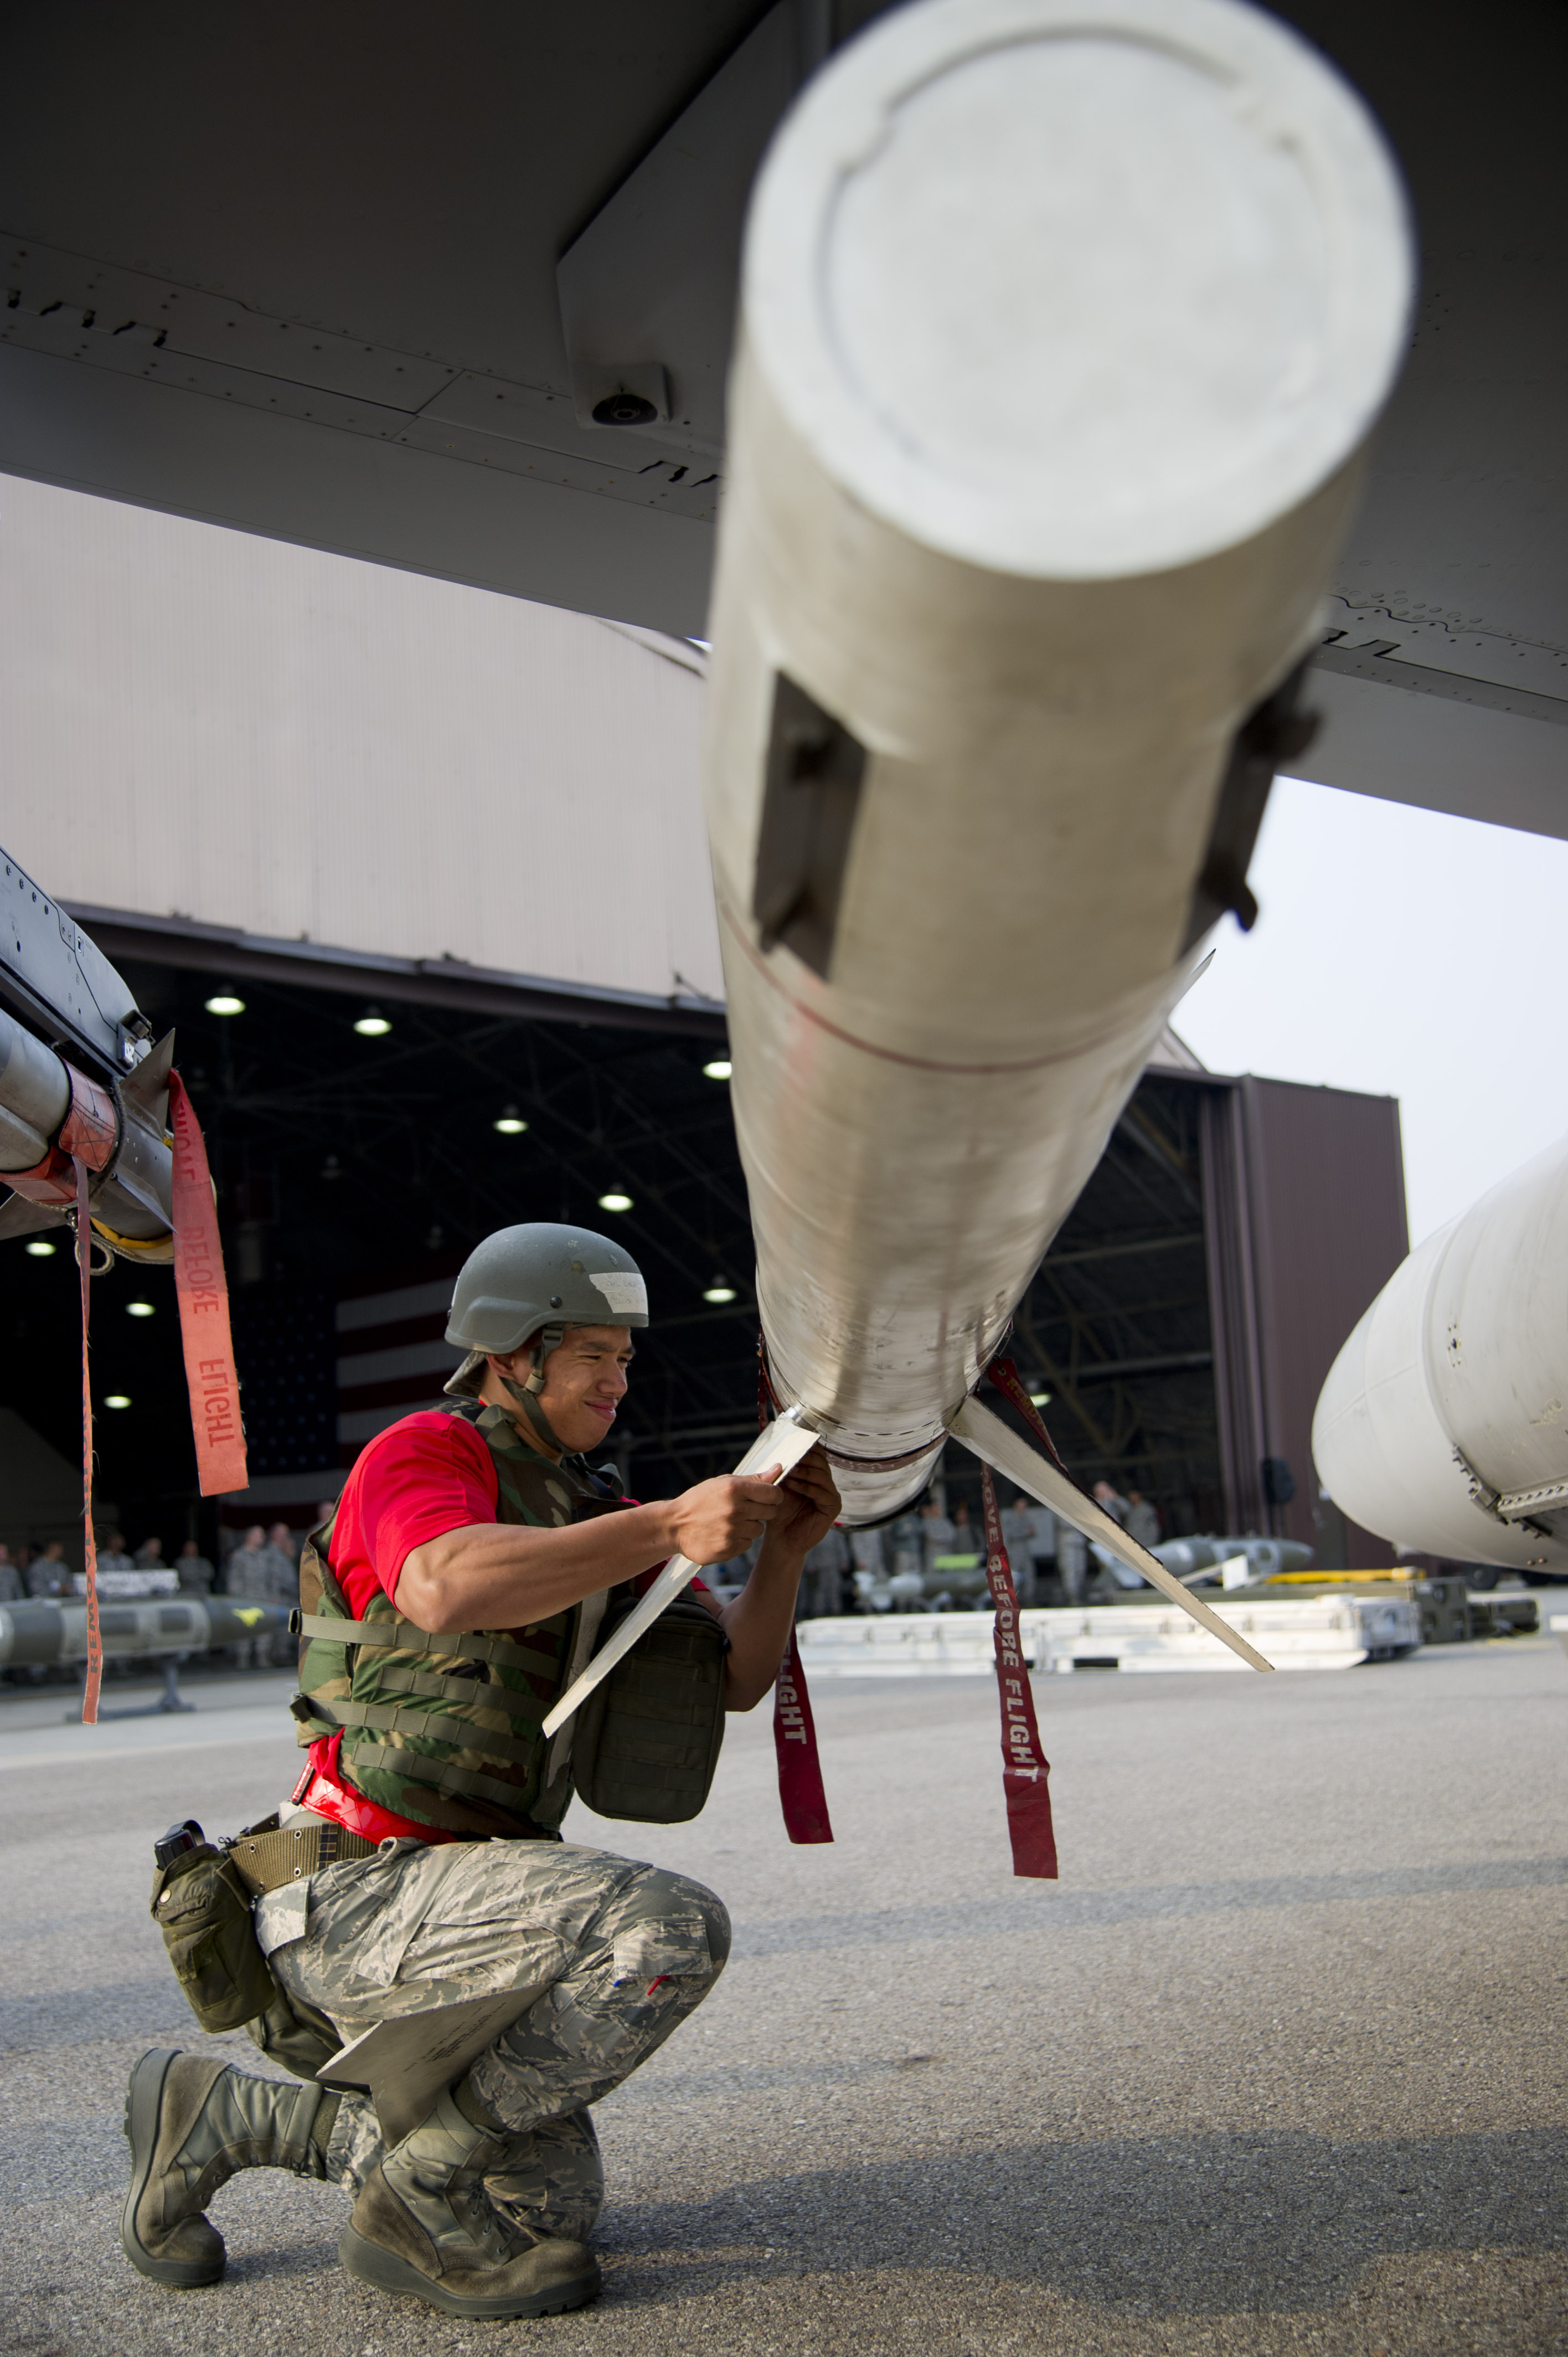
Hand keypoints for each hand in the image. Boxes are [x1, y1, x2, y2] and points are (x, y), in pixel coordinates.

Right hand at [667, 1473, 786, 1566]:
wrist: (674, 1525)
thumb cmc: (701, 1500)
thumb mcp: (723, 1483)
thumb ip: (754, 1479)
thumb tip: (779, 1468)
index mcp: (735, 1489)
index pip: (774, 1494)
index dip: (774, 1496)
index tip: (767, 1497)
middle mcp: (735, 1510)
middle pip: (770, 1512)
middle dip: (762, 1510)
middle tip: (745, 1509)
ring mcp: (732, 1531)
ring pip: (759, 1530)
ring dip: (749, 1526)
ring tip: (730, 1522)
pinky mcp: (728, 1549)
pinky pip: (748, 1544)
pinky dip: (739, 1540)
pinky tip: (724, 1533)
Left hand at [755, 1444, 840, 1559]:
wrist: (781, 1539)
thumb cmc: (780, 1512)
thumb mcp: (780, 1487)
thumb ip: (783, 1470)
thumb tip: (781, 1450)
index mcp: (816, 1476)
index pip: (818, 1455)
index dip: (807, 1447)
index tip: (792, 1442)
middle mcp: (826, 1484)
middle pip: (821, 1462)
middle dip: (805, 1458)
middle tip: (790, 1456)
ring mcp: (831, 1496)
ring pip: (823, 1476)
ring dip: (805, 1471)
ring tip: (789, 1471)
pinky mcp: (833, 1508)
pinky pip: (823, 1493)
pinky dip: (807, 1487)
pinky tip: (793, 1485)